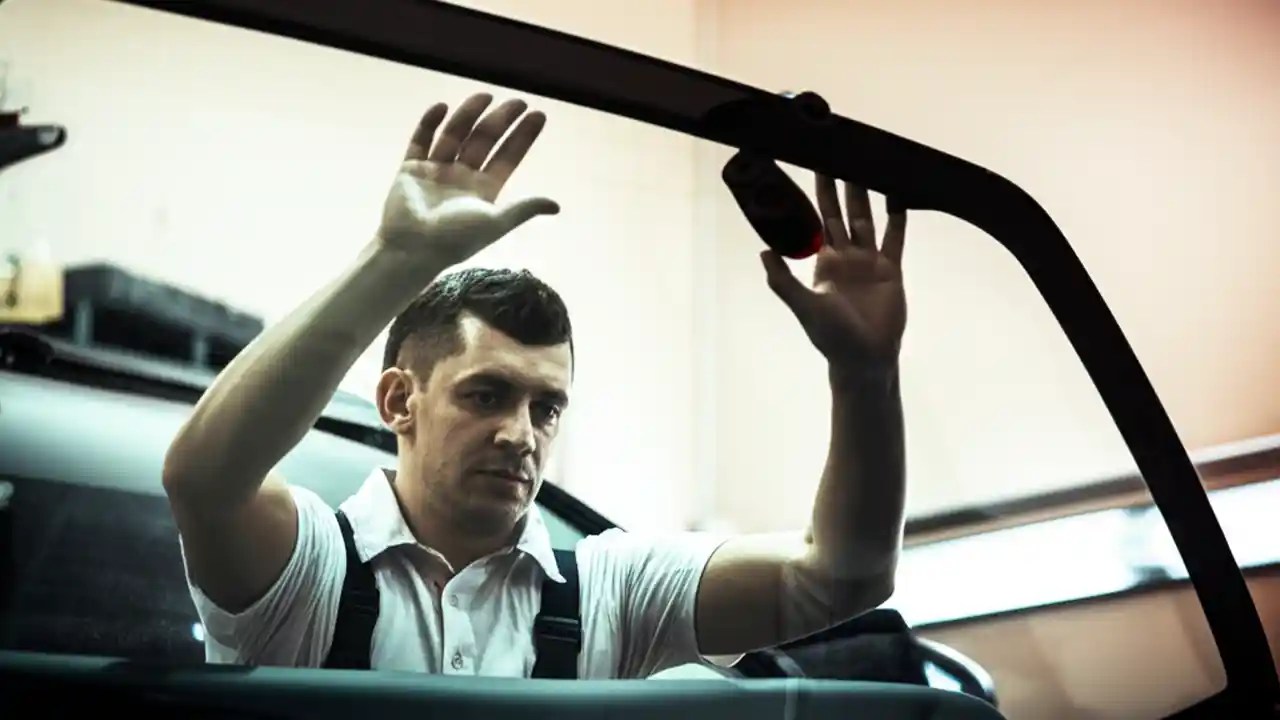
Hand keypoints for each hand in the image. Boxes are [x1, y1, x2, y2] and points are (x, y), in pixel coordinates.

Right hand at [377, 93, 558, 265]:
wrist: (412, 250)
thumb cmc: (455, 239)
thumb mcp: (495, 222)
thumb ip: (524, 209)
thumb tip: (556, 205)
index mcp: (483, 191)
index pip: (507, 158)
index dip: (522, 138)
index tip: (538, 115)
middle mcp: (461, 177)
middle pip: (483, 142)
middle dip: (500, 122)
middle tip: (518, 101)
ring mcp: (436, 171)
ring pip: (454, 136)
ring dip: (468, 116)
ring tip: (485, 95)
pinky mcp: (411, 169)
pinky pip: (420, 141)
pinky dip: (428, 124)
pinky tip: (441, 107)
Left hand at [761, 174, 906, 368]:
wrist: (866, 358)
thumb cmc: (832, 335)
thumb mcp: (805, 306)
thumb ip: (784, 281)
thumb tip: (763, 251)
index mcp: (822, 261)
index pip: (815, 219)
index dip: (812, 195)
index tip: (808, 168)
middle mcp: (844, 255)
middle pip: (840, 210)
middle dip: (837, 183)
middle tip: (836, 150)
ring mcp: (868, 260)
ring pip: (866, 217)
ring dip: (865, 191)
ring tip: (865, 162)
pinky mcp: (891, 268)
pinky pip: (894, 236)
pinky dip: (898, 215)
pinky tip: (899, 193)